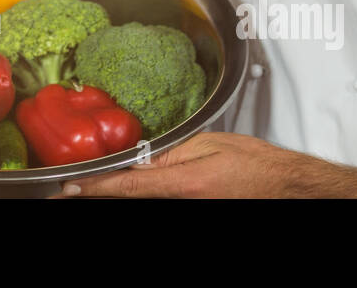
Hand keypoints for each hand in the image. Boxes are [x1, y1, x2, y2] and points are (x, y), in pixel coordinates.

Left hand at [59, 132, 311, 197]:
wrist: (288, 189)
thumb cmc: (258, 166)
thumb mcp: (210, 146)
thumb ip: (170, 152)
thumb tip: (137, 158)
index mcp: (183, 184)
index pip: (126, 186)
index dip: (93, 188)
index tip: (68, 189)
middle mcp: (184, 204)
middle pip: (130, 198)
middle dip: (103, 192)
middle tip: (75, 188)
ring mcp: (190, 211)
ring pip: (143, 201)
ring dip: (122, 192)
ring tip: (97, 185)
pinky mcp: (195, 210)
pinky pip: (161, 202)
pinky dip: (143, 195)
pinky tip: (134, 187)